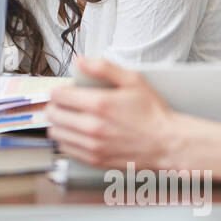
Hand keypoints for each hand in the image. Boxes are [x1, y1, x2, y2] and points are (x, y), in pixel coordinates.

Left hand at [46, 57, 176, 169]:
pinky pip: (66, 149)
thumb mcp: (133, 80)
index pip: (58, 95)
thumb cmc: (153, 113)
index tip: (66, 91)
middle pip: (53, 114)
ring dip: (59, 123)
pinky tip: (77, 133)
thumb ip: (104, 67)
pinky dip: (67, 140)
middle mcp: (92, 126)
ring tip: (70, 118)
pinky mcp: (94, 160)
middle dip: (56, 105)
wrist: (167, 143)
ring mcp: (92, 145)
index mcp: (99, 104)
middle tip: (66, 104)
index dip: (59, 90)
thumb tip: (81, 60)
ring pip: (56, 133)